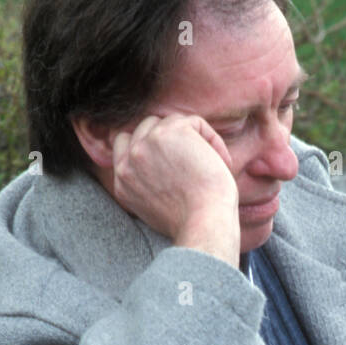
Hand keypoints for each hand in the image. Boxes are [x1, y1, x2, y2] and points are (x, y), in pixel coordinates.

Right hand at [111, 113, 240, 264]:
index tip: (172, 158)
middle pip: (146, 127)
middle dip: (171, 139)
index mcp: (123, 180)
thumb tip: (161, 164)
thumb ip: (146, 184)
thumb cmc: (192, 222)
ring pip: (170, 122)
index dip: (149, 144)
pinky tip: (222, 161)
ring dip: (192, 139)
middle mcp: (129, 160)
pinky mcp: (172, 131)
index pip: (124, 143)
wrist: (205, 223)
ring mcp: (147, 143)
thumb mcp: (154, 207)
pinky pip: (195, 122)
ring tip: (209, 164)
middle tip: (194, 162)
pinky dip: (212, 139)